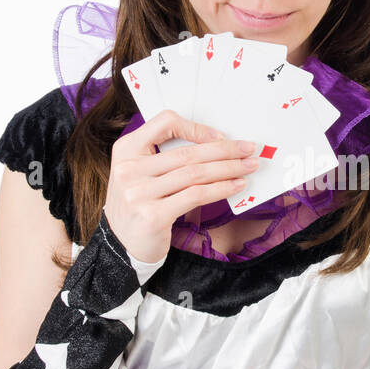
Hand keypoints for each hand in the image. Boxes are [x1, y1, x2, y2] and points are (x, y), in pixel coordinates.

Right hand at [104, 110, 260, 264]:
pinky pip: (196, 196)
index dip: (196, 128)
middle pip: (188, 153)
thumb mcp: (140, 173)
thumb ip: (165, 156)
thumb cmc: (139, 204)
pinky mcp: (153, 216)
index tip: (221, 136)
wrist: (120, 245)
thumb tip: (215, 144)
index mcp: (127, 150)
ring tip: (249, 167)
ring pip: (195, 174)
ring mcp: (139, 193)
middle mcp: (130, 169)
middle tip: (249, 149)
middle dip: (225, 150)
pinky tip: (236, 186)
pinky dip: (221, 189)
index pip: (165, 123)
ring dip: (228, 169)